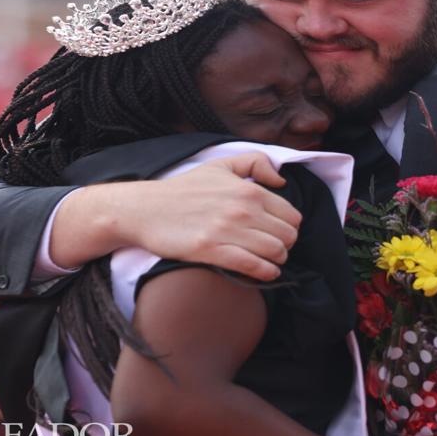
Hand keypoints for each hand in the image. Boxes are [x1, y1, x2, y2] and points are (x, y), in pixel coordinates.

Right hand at [126, 153, 302, 281]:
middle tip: (273, 248)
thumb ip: (254, 163)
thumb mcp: (220, 165)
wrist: (145, 209)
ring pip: (275, 252)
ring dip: (277, 260)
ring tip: (268, 260)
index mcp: (248, 190)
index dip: (289, 227)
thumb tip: (280, 181)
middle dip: (286, 245)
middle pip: (288, 236)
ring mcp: (228, 231)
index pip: (292, 215)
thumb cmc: (183, 189)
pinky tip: (264, 272)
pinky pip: (253, 266)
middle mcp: (242, 209)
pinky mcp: (213, 250)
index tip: (278, 232)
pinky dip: (266, 272)